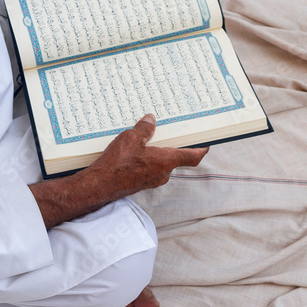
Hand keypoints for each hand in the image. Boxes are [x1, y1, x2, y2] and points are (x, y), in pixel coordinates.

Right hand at [84, 114, 207, 198]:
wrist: (100, 186)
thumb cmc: (118, 164)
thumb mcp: (131, 138)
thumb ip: (144, 129)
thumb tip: (150, 121)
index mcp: (166, 161)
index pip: (192, 157)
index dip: (201, 150)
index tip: (206, 144)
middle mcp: (163, 173)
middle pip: (176, 158)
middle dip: (174, 145)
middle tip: (172, 132)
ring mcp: (152, 180)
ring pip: (161, 163)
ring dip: (158, 151)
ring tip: (148, 137)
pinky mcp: (141, 182)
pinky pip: (149, 168)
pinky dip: (147, 158)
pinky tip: (135, 150)